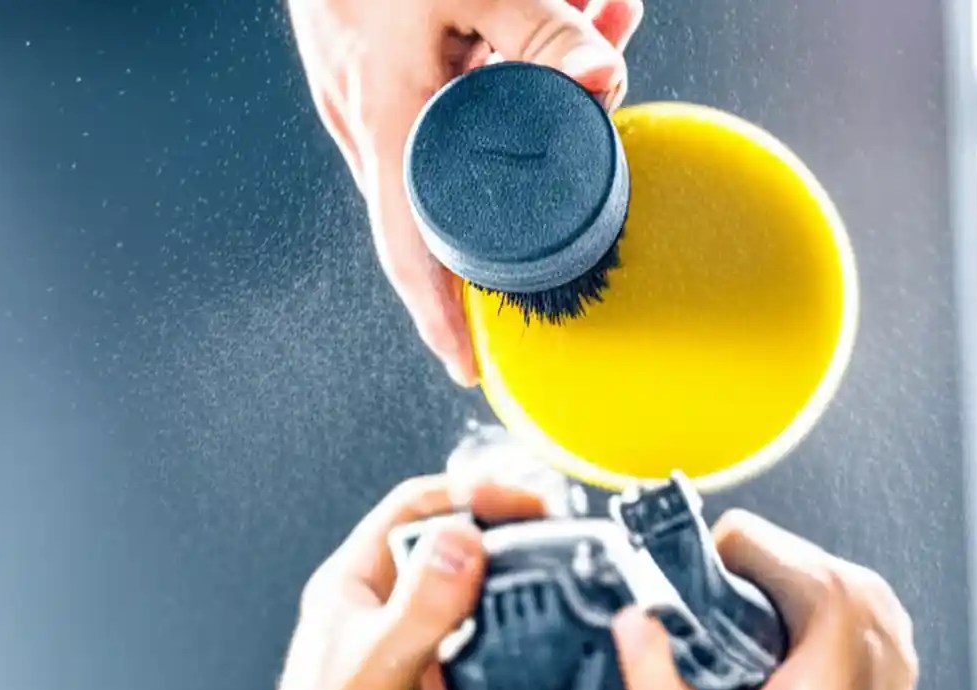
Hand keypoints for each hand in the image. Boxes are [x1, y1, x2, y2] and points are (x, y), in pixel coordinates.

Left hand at [268, 475, 546, 689]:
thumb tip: (461, 544)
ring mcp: (412, 640)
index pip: (414, 506)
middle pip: (450, 540)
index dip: (470, 491)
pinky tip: (528, 630)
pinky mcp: (436, 675)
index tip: (521, 499)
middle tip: (547, 527)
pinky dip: (508, 627)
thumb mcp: (373, 668)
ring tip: (546, 570)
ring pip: (469, 587)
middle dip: (499, 528)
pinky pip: (480, 635)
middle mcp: (383, 604)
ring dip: (506, 577)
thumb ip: (418, 608)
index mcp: (354, 583)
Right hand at [288, 0, 644, 386]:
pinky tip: (573, 10)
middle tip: (589, 191)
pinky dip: (512, 64)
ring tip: (604, 34)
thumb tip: (603, 79)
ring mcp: (373, 95)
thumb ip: (541, 27)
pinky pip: (457, 89)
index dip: (439, 318)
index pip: (410, 252)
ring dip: (538, 105)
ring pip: (467, 135)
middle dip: (532, 195)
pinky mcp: (385, 65)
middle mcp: (373, 123)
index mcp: (386, 120)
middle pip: (457, 197)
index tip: (469, 367)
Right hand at [612, 510, 918, 689]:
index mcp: (836, 604)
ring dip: (767, 614)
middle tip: (726, 660)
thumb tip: (632, 625)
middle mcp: (870, 603)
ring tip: (756, 672)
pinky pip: (830, 606)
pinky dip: (801, 630)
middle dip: (737, 599)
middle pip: (771, 555)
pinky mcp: (891, 640)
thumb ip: (656, 676)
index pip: (744, 536)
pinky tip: (786, 675)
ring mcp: (887, 622)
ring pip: (798, 577)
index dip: (705, 576)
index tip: (698, 622)